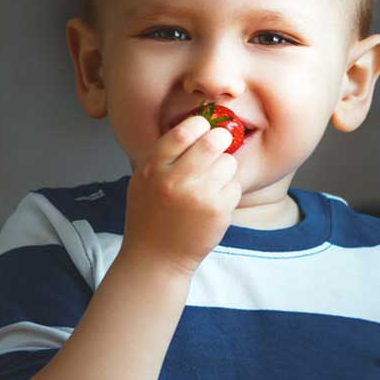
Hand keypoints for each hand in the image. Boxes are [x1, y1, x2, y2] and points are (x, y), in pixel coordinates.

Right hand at [122, 116, 241, 273]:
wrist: (156, 257)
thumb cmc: (151, 214)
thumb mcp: (145, 179)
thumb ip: (166, 154)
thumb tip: (200, 122)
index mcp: (154, 168)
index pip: (184, 131)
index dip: (200, 124)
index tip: (204, 127)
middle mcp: (176, 179)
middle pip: (214, 141)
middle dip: (221, 139)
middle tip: (220, 143)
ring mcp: (199, 196)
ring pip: (229, 162)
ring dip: (224, 169)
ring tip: (210, 183)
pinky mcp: (218, 211)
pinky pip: (235, 186)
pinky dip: (228, 191)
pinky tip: (213, 203)